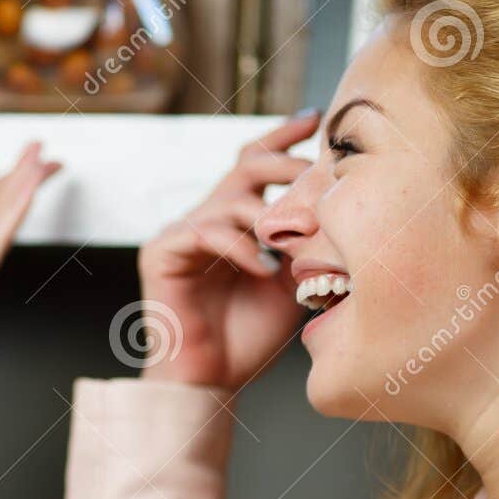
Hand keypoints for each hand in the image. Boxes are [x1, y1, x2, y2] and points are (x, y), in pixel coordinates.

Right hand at [137, 112, 318, 389]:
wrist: (211, 380)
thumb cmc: (249, 337)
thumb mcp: (292, 282)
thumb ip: (303, 243)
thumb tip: (336, 207)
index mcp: (235, 222)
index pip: (257, 165)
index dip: (283, 138)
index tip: (315, 119)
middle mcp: (207, 219)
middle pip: (244, 164)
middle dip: (283, 161)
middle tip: (311, 171)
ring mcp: (182, 233)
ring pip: (230, 200)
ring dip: (266, 219)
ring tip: (288, 246)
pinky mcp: (162, 252)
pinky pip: (205, 231)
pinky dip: (239, 247)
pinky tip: (262, 268)